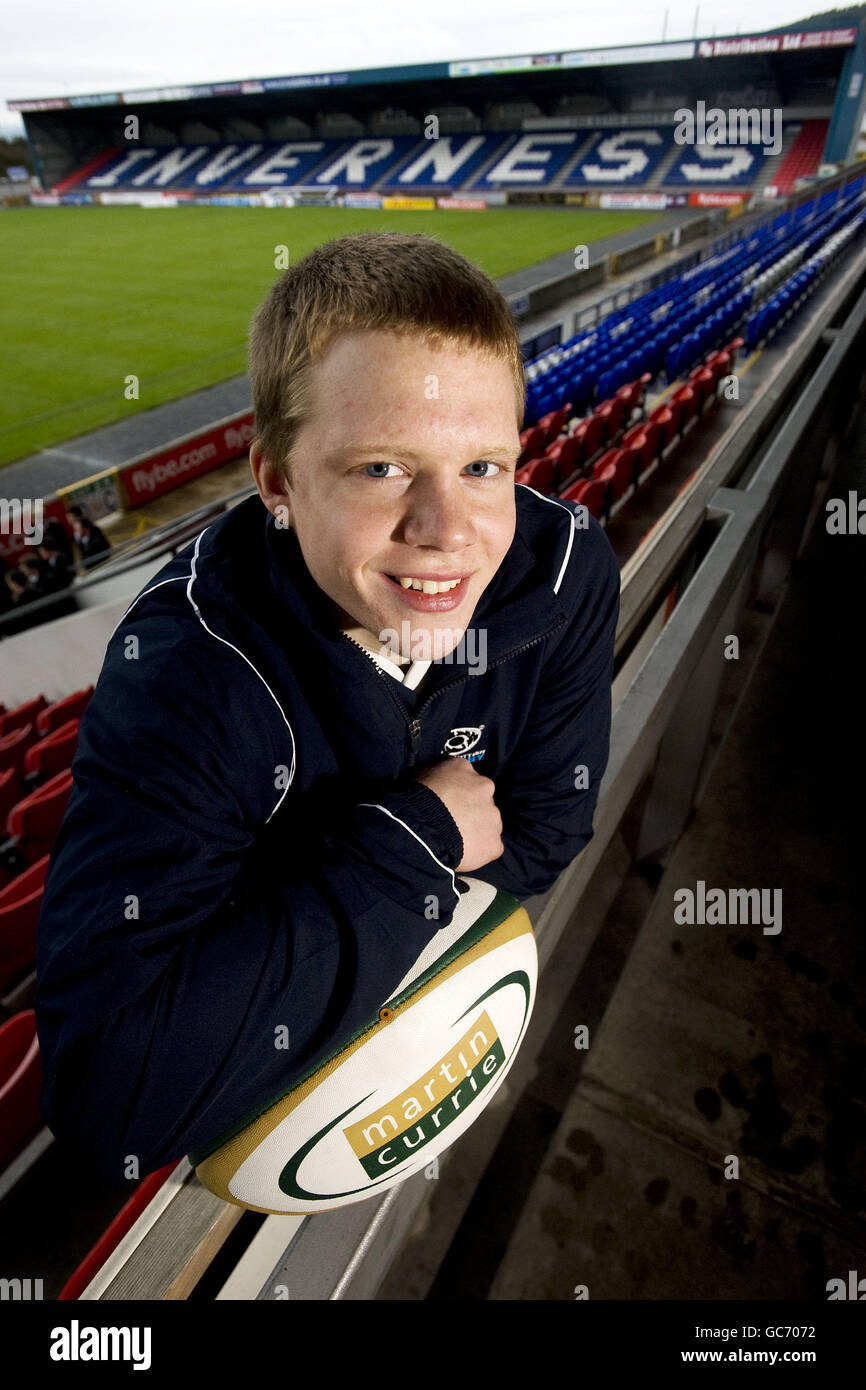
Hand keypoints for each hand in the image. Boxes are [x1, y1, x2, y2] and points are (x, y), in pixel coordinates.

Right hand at [412, 757, 503, 872]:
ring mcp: (493, 815)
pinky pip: (490, 848)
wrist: (422, 830)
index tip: (446, 805)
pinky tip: (463, 855)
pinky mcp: (494, 842)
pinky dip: (480, 852)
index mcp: (464, 769)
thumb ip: (434, 778)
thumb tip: (433, 784)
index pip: (465, 779)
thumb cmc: (414, 803)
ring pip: (489, 823)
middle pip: (481, 800)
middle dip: (471, 811)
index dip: (456, 794)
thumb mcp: (419, 777)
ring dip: (477, 831)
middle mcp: (484, 787)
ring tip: (456, 841)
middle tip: (452, 824)